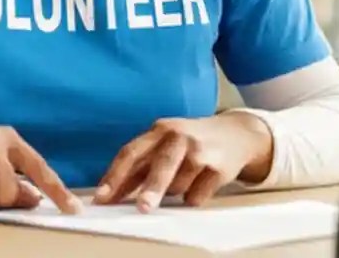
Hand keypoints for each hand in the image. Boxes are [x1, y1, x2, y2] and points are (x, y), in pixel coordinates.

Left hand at [93, 112, 272, 211]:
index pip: (132, 152)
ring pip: (179, 185)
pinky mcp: (220, 168)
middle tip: (142, 208)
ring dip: (174, 193)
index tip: (103, 196)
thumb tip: (112, 194)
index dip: (115, 175)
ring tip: (184, 179)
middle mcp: (179, 136)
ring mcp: (201, 151)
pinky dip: (193, 197)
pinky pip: (197, 195)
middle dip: (152, 188)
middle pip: (162, 164)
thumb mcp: (164, 143)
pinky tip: (200, 183)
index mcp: (159, 129)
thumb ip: (140, 166)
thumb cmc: (190, 141)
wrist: (235, 133)